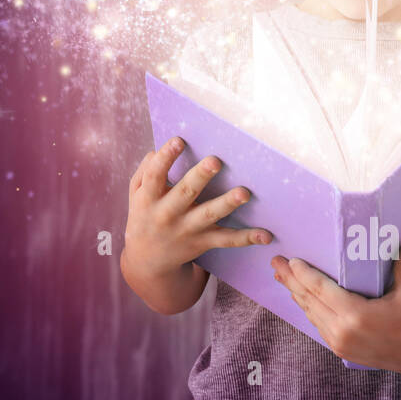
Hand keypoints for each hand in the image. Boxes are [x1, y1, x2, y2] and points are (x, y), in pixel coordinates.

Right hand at [123, 136, 273, 279]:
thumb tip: (158, 152)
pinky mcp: (203, 242)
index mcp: (149, 199)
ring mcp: (187, 230)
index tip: (178, 140)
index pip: (154, 176)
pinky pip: (226, 240)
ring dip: (227, 204)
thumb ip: (145, 172)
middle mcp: (167, 214)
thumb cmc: (144, 215)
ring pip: (209, 216)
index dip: (165, 158)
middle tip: (215, 161)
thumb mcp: (135, 194)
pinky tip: (265, 235)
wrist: (147, 259)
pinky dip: (246, 238)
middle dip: (200, 177)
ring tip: (244, 193)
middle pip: (185, 193)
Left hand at [271, 243, 400, 374]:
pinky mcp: (339, 349)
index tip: (290, 260)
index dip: (303, 274)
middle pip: (309, 300)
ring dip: (294, 293)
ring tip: (281, 276)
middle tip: (274, 262)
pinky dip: (306, 308)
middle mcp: (343, 330)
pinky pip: (317, 324)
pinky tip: (299, 297)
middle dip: (290, 280)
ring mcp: (339, 342)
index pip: (321, 290)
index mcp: (357, 315)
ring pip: (310, 313)